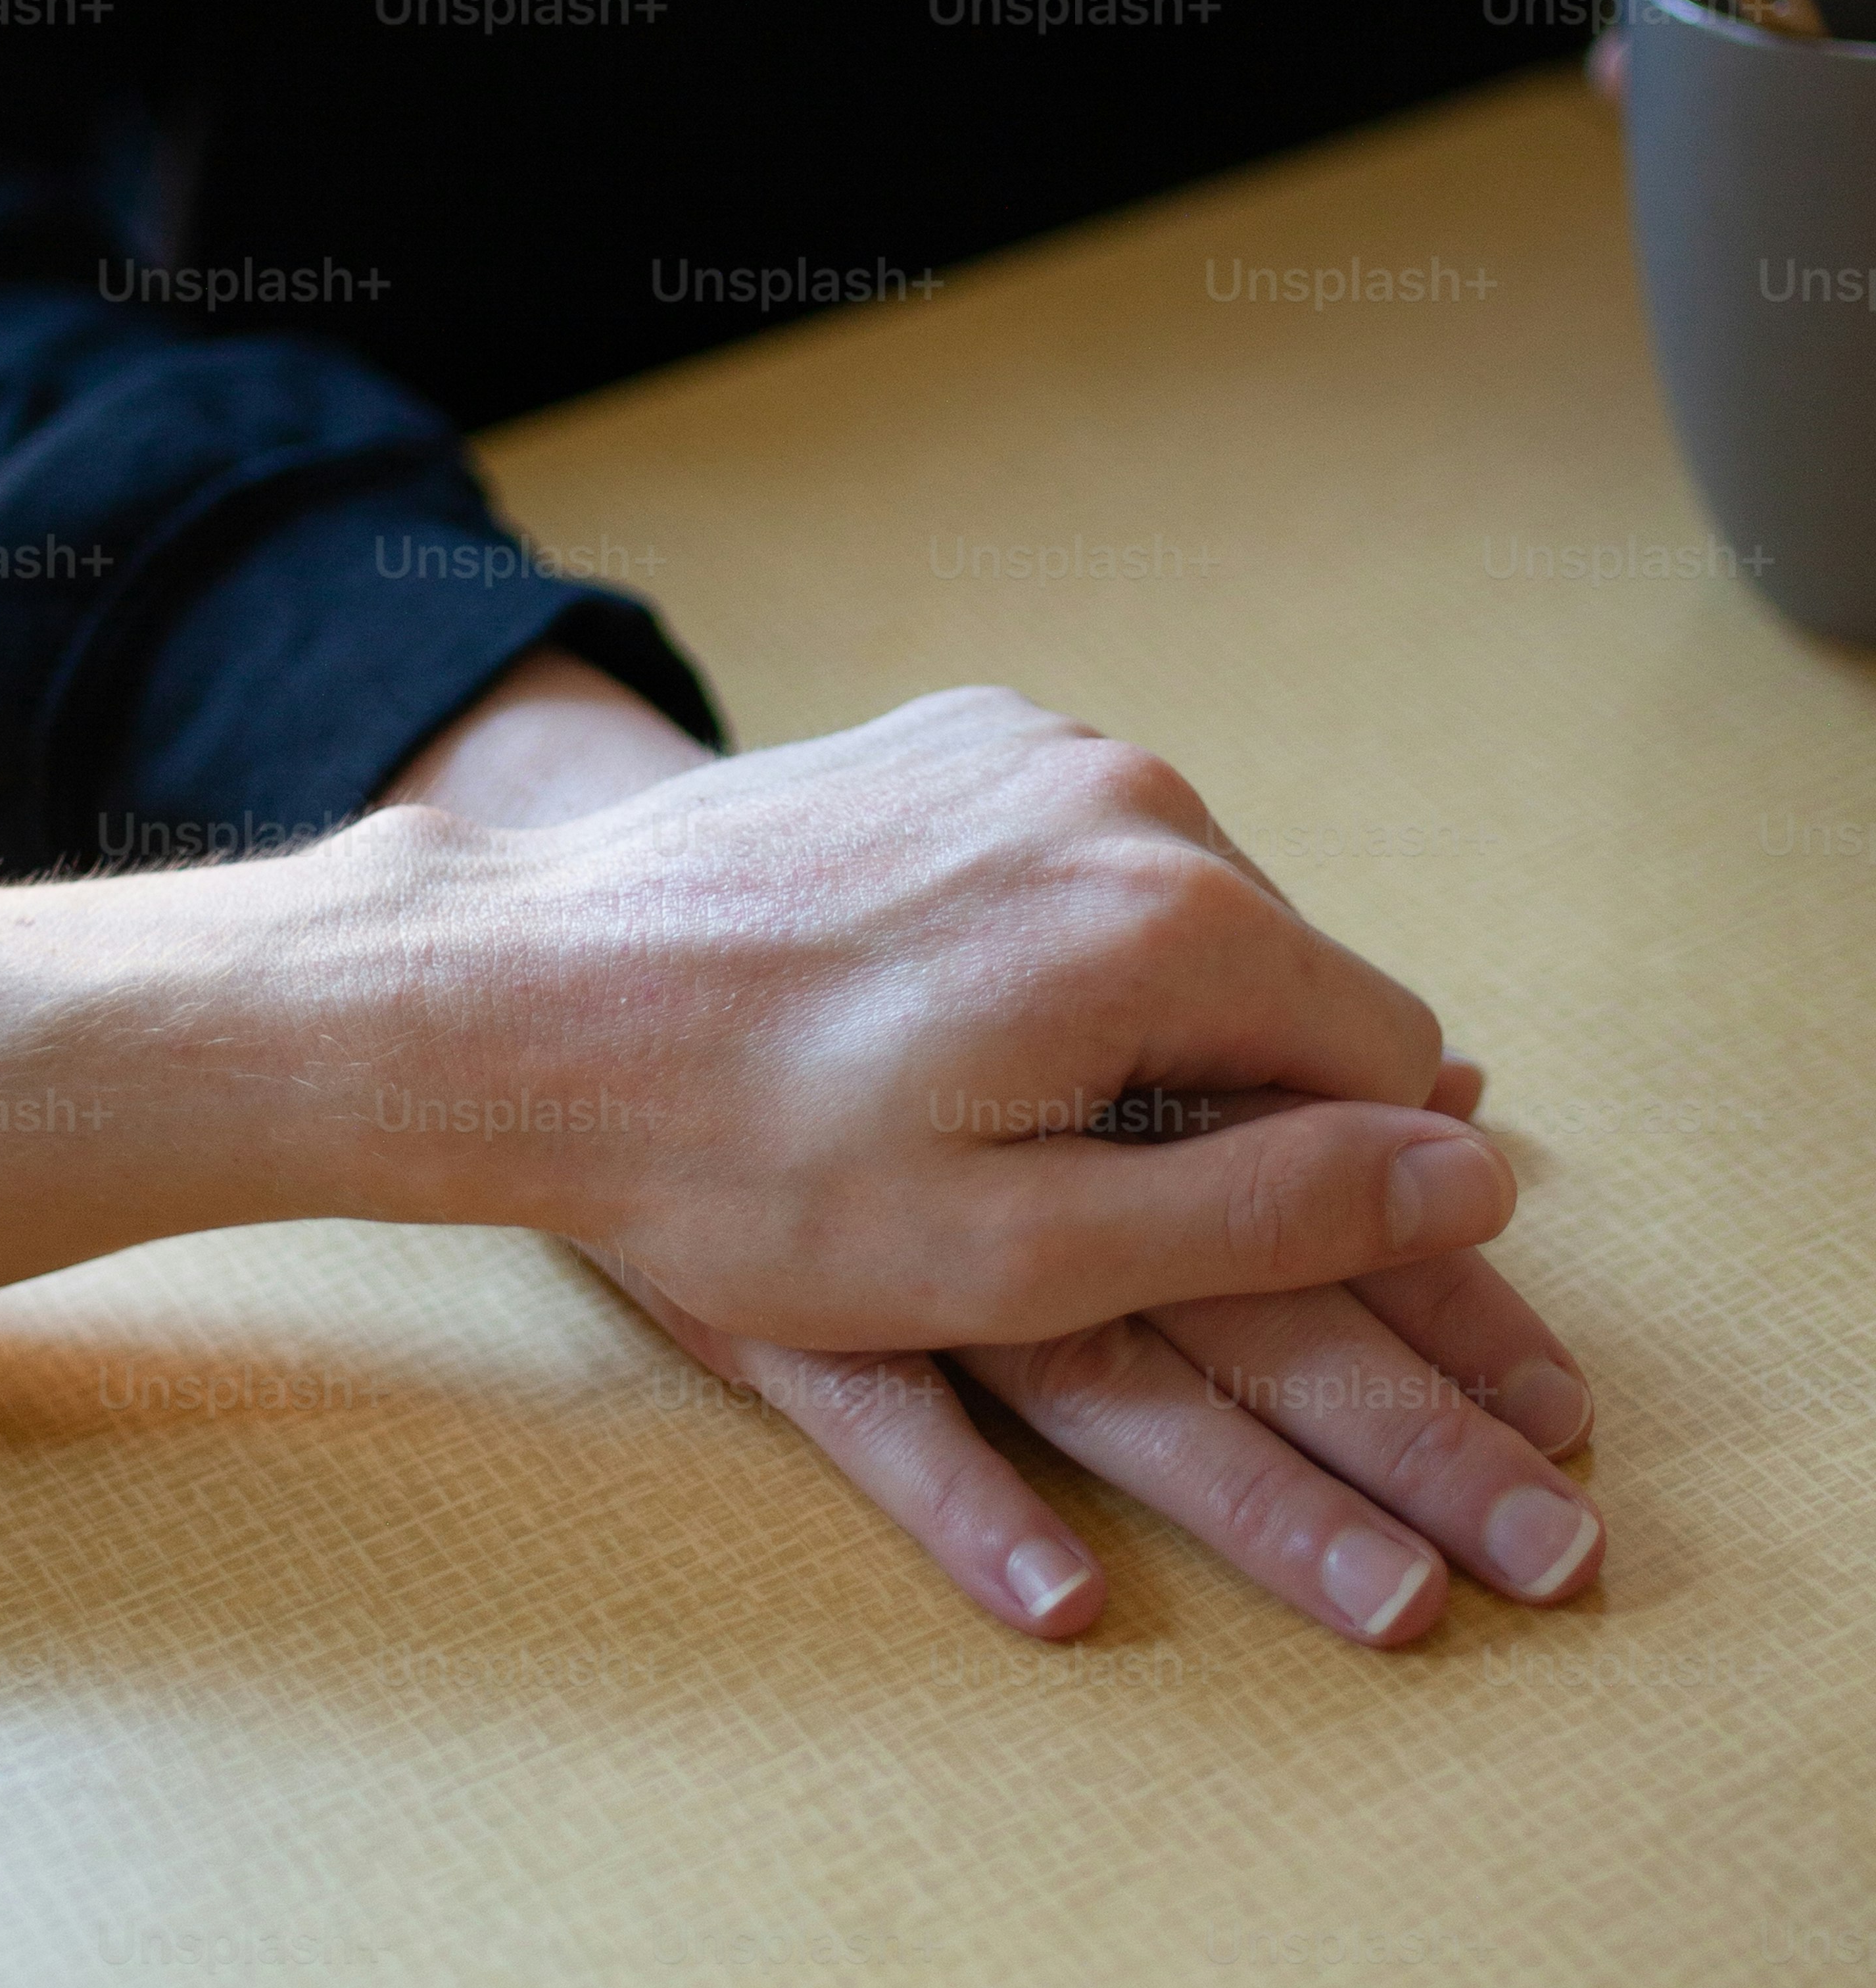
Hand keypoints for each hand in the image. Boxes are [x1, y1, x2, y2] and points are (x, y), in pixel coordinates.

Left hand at [382, 656, 1599, 1645]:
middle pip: (1288, 984)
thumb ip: (1272, 1217)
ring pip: (1178, 922)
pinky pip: (1073, 861)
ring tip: (959, 1112)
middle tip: (1045, 1196)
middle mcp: (1131, 792)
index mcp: (1176, 919)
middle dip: (1218, 1103)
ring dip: (1125, 1029)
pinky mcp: (947, 736)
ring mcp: (1030, 744)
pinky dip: (1040, 949)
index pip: (1393, 1064)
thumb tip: (1473, 1183)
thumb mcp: (1022, 1251)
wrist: (514, 1002)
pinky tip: (912, 1024)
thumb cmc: (744, 1164)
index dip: (1323, 1182)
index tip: (1184, 1240)